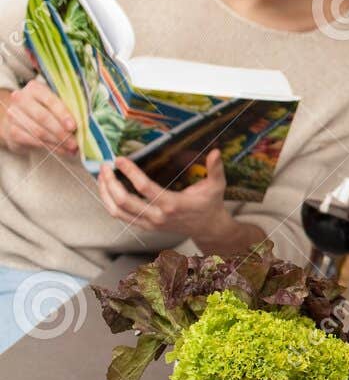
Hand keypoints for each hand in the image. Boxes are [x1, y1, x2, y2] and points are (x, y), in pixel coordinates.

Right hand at [0, 78, 78, 155]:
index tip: (73, 126)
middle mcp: (21, 99)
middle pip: (43, 117)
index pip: (50, 100)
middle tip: (75, 142)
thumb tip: (87, 124)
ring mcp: (15, 115)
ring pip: (39, 131)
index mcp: (35, 89)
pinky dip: (51, 147)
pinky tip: (63, 151)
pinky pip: (34, 141)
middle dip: (61, 131)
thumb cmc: (45, 108)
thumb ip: (68, 108)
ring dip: (58, 142)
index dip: (62, 114)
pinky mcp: (12, 131)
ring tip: (72, 148)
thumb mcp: (54, 103)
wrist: (20, 119)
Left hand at [96, 149, 229, 240]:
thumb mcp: (216, 185)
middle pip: (124, 201)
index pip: (144, 188)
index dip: (130, 172)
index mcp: (173, 204)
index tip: (120, 159)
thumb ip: (215, 169)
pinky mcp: (145, 226)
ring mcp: (150, 223)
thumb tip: (216, 151)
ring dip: (105, 194)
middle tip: (105, 166)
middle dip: (110, 183)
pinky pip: (121, 217)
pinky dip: (110, 203)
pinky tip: (107, 190)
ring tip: (101, 177)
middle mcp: (158, 216)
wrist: (208, 228)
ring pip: (117, 211)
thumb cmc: (211, 204)